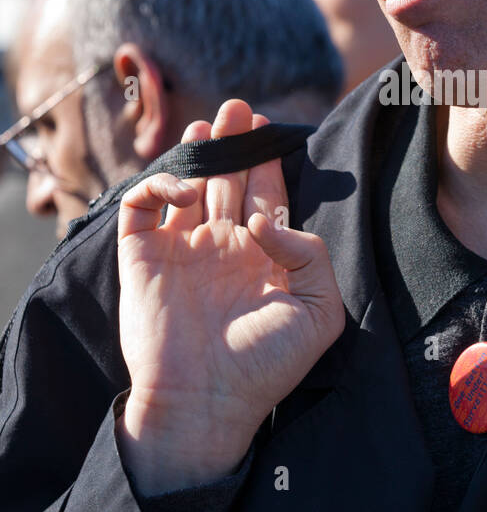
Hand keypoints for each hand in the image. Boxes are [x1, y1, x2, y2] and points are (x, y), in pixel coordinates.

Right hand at [116, 100, 343, 492]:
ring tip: (210, 124)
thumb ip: (311, 254)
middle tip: (239, 108)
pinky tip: (186, 189)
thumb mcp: (319, 311)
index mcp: (261, 259)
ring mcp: (180, 251)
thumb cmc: (265, 365)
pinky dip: (159, 186)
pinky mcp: (142, 257)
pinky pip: (143, 207)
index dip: (267, 162)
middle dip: (234, 143)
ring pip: (186, 186)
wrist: (205, 403)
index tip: (268, 129)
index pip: (265, 197)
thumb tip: (265, 219)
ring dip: (197, 152)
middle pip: (228, 181)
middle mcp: (221, 249)